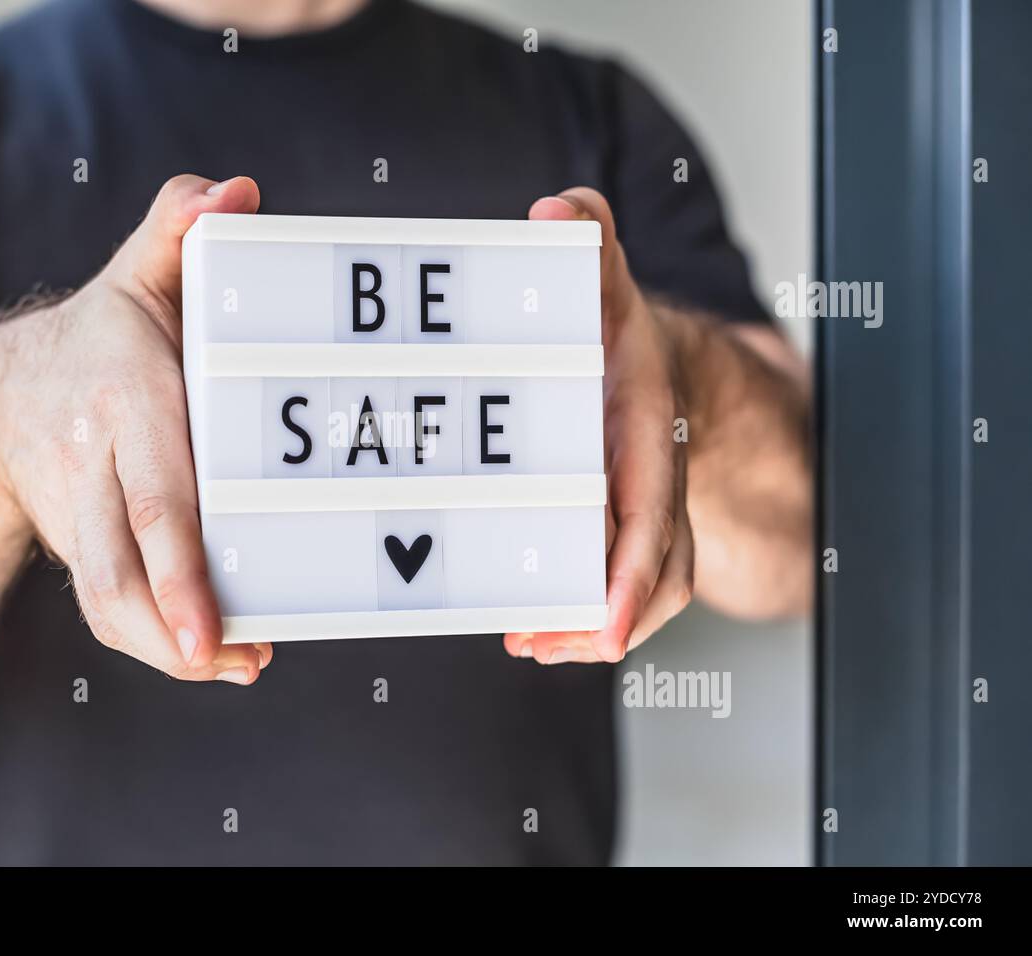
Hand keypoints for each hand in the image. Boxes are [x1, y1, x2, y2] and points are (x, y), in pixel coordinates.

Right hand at [0, 175, 270, 682]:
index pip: (156, 496)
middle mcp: (94, 468)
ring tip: (235, 665)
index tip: (215, 629)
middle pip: (122, 570)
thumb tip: (236, 196)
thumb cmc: (101, 335)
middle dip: (173, 629)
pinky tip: (212, 653)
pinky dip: (155, 638)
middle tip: (231, 663)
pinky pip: (111, 605)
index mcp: (124, 404)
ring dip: (169, 649)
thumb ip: (180, 227)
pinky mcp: (83, 546)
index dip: (182, 567)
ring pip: (111, 603)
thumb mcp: (138, 271)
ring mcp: (81, 516)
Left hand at [504, 188, 693, 664]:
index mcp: (650, 430)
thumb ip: (587, 238)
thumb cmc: (618, 330)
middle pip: (652, 572)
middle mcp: (654, 480)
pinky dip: (579, 614)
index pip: (652, 511)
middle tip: (542, 643)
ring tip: (531, 642)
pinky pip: (614, 585)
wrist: (658, 365)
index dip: (629, 573)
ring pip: (640, 590)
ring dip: (587, 628)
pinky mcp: (614, 531)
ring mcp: (640, 512)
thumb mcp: (602, 278)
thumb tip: (558, 210)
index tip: (605, 628)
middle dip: (603, 619)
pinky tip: (533, 627)